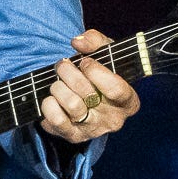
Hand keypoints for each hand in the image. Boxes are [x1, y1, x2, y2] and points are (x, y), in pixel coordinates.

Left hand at [37, 30, 138, 147]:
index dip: (96, 72)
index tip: (85, 62)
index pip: (115, 89)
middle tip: (63, 65)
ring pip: (71, 106)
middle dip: (69, 73)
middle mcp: (113, 120)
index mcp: (129, 102)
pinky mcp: (73, 137)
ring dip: (58, 88)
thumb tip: (78, 42)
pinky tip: (52, 99)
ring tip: (57, 82)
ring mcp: (93, 130)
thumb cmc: (100, 74)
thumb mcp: (105, 53)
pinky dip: (48, 105)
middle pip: (87, 94)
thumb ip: (96, 41)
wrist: (88, 97)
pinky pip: (55, 120)